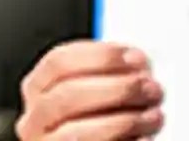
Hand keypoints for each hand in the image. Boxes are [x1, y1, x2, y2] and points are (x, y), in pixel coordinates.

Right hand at [15, 40, 164, 139]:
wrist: (107, 140)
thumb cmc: (105, 117)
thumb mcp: (104, 87)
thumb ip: (113, 73)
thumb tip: (140, 63)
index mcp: (40, 88)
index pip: (58, 62)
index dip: (101, 56)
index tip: (134, 57)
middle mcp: (35, 118)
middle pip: (68, 95)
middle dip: (117, 89)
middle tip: (150, 88)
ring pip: (75, 134)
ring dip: (123, 122)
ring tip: (153, 117)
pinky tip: (144, 137)